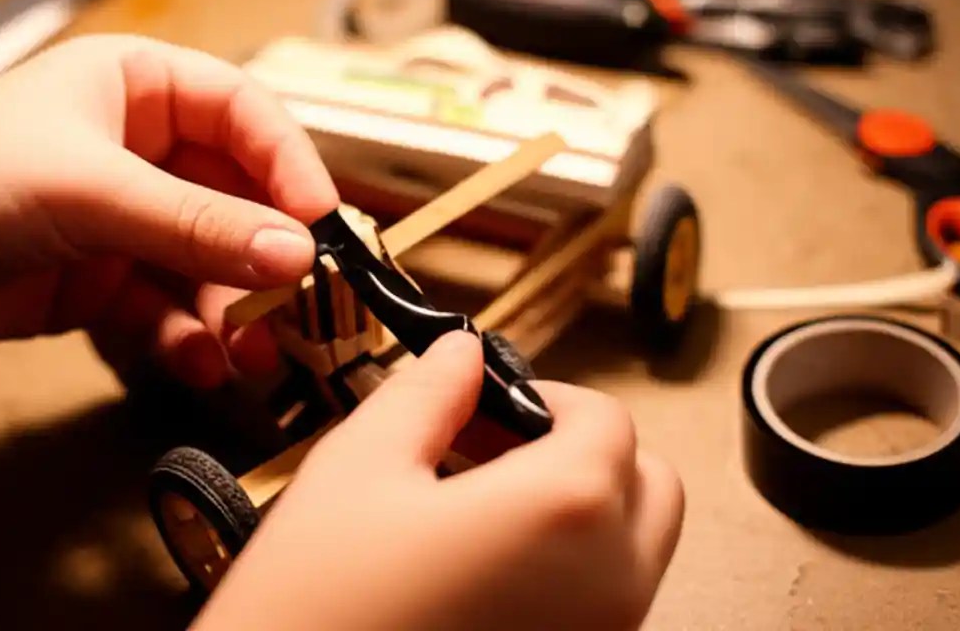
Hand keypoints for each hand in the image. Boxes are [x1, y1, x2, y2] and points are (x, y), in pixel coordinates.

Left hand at [0, 34, 338, 388]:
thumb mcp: (91, 192)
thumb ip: (196, 226)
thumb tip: (294, 253)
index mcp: (139, 89)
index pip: (245, 116)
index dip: (289, 166)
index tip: (321, 223)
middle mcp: (142, 151)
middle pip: (238, 199)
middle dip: (266, 257)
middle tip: (300, 305)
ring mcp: (127, 220)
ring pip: (210, 264)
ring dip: (235, 310)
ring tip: (252, 351)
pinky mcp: (106, 282)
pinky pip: (171, 309)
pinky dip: (190, 339)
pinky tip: (201, 363)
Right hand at [192, 332, 684, 630]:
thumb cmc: (313, 611)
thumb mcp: (357, 470)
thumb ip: (426, 395)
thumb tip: (461, 355)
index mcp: (565, 511)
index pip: (608, 419)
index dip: (545, 395)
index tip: (488, 403)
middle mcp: (608, 584)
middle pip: (646, 484)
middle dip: (583, 449)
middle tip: (495, 446)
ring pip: (631, 550)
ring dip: (578, 509)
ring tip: (476, 506)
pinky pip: (600, 604)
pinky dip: (566, 569)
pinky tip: (478, 564)